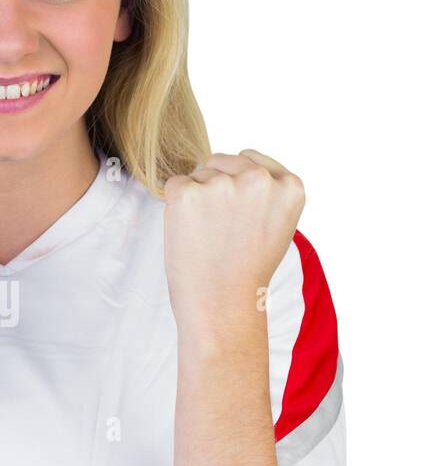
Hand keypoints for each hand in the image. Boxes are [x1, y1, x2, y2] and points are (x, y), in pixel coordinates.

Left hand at [163, 149, 304, 347]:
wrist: (222, 306)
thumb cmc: (246, 270)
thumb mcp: (277, 225)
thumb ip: (269, 190)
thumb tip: (241, 159)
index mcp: (290, 186)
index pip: (251, 160)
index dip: (238, 188)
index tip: (240, 219)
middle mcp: (259, 179)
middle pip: (222, 162)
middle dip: (216, 189)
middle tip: (222, 232)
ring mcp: (223, 184)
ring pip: (198, 174)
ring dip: (197, 199)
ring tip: (209, 237)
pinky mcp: (188, 193)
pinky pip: (175, 185)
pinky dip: (175, 207)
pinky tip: (191, 235)